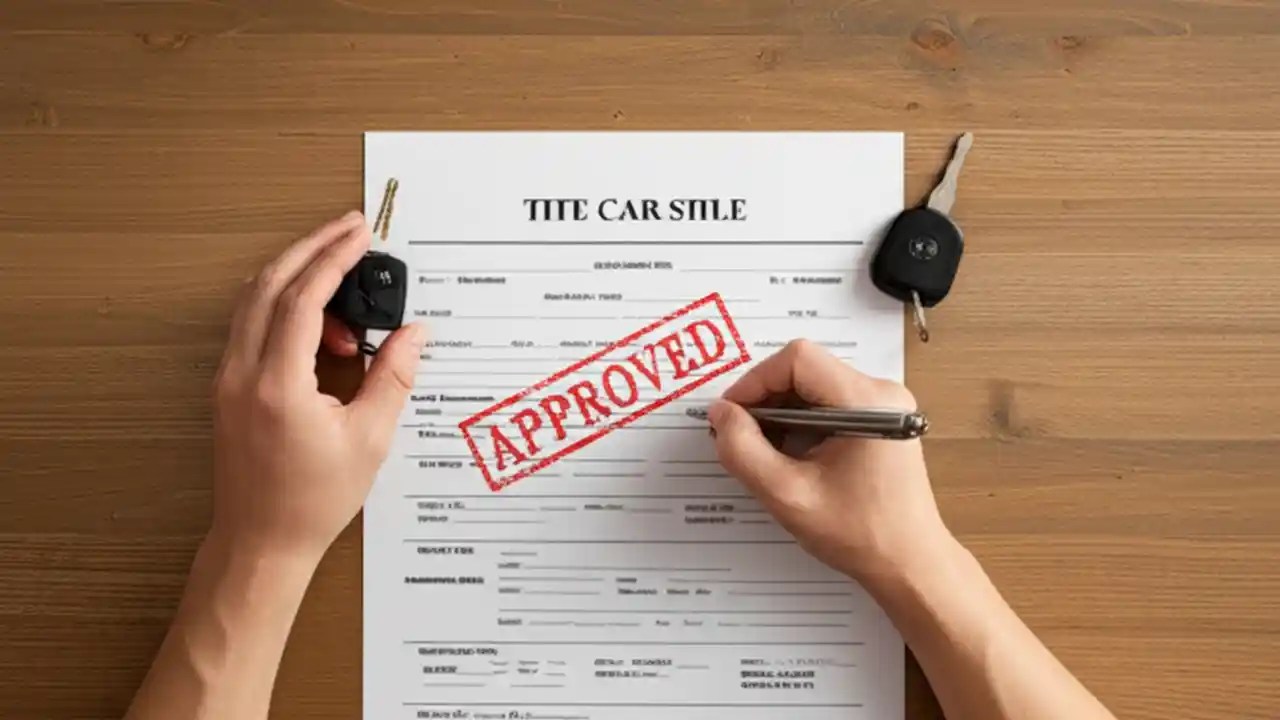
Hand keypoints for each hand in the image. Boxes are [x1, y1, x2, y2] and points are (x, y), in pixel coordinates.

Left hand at [209, 211, 425, 560]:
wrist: (262, 541)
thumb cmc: (313, 501)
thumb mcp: (369, 440)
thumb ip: (393, 377)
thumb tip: (414, 333)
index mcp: (278, 386)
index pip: (303, 299)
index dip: (333, 260)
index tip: (359, 234)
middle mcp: (243, 374)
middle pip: (270, 284)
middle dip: (312, 248)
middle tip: (349, 228)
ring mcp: (228, 379)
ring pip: (254, 300)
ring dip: (297, 276)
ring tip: (346, 281)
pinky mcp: (228, 387)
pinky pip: (251, 325)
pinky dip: (285, 307)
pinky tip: (323, 324)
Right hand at [707, 340, 953, 587]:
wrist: (910, 564)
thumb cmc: (859, 534)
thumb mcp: (788, 495)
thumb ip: (744, 450)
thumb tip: (721, 413)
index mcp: (868, 402)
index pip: (798, 360)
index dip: (756, 381)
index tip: (732, 415)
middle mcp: (882, 393)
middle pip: (806, 370)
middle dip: (766, 398)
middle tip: (742, 437)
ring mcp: (885, 405)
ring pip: (815, 386)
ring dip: (782, 411)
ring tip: (764, 451)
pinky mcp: (882, 420)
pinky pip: (830, 403)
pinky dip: (801, 421)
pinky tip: (790, 455)